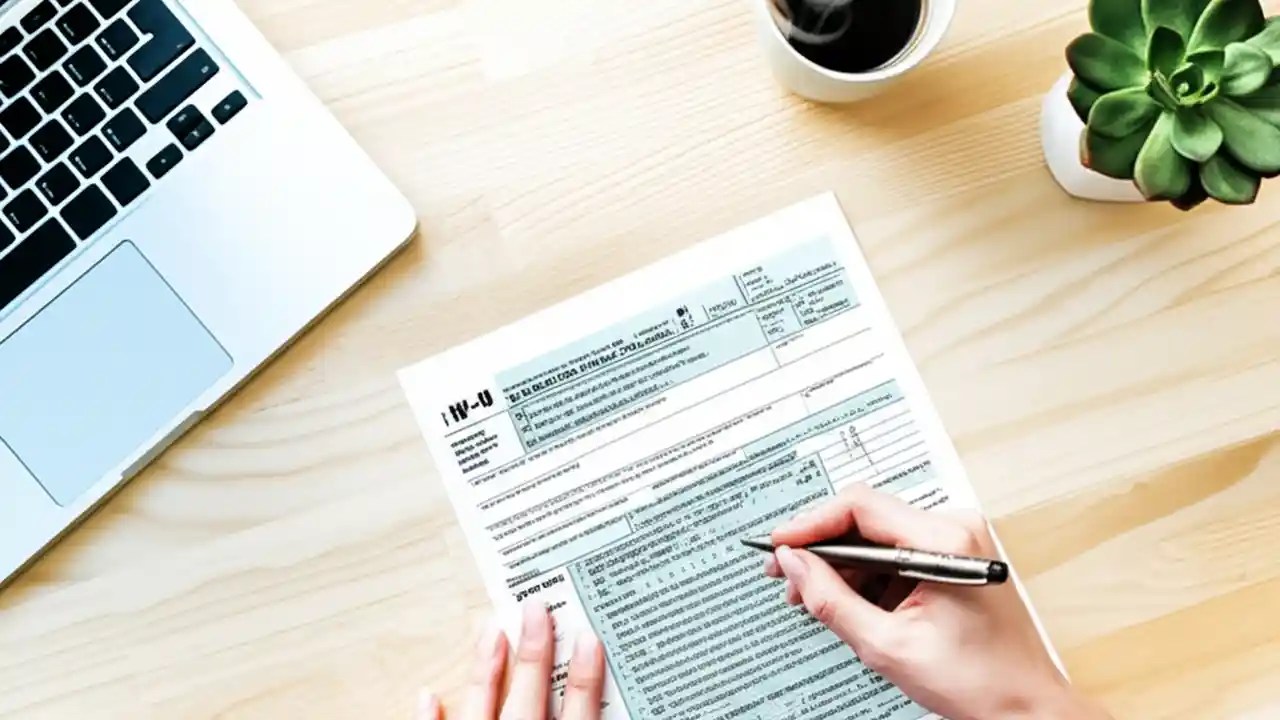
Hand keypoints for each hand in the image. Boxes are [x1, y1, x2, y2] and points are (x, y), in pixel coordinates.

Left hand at [417, 602, 604, 719]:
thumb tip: (614, 711)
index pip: (579, 716)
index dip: (584, 677)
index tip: (588, 639)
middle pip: (528, 701)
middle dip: (533, 654)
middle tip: (536, 610)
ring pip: (480, 708)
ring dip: (486, 669)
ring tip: (490, 631)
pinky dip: (431, 718)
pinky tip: (427, 694)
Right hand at [764, 484, 1111, 719]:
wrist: (1025, 706)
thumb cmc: (979, 681)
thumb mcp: (887, 646)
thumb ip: (831, 600)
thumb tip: (795, 564)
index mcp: (946, 541)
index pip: (860, 507)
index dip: (811, 523)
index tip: (780, 543)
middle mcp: (955, 529)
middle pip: (866, 518)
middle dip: (821, 548)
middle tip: (786, 573)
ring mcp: (957, 541)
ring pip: (877, 537)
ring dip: (841, 563)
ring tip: (811, 595)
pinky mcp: (953, 557)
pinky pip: (896, 552)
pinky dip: (867, 574)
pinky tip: (846, 600)